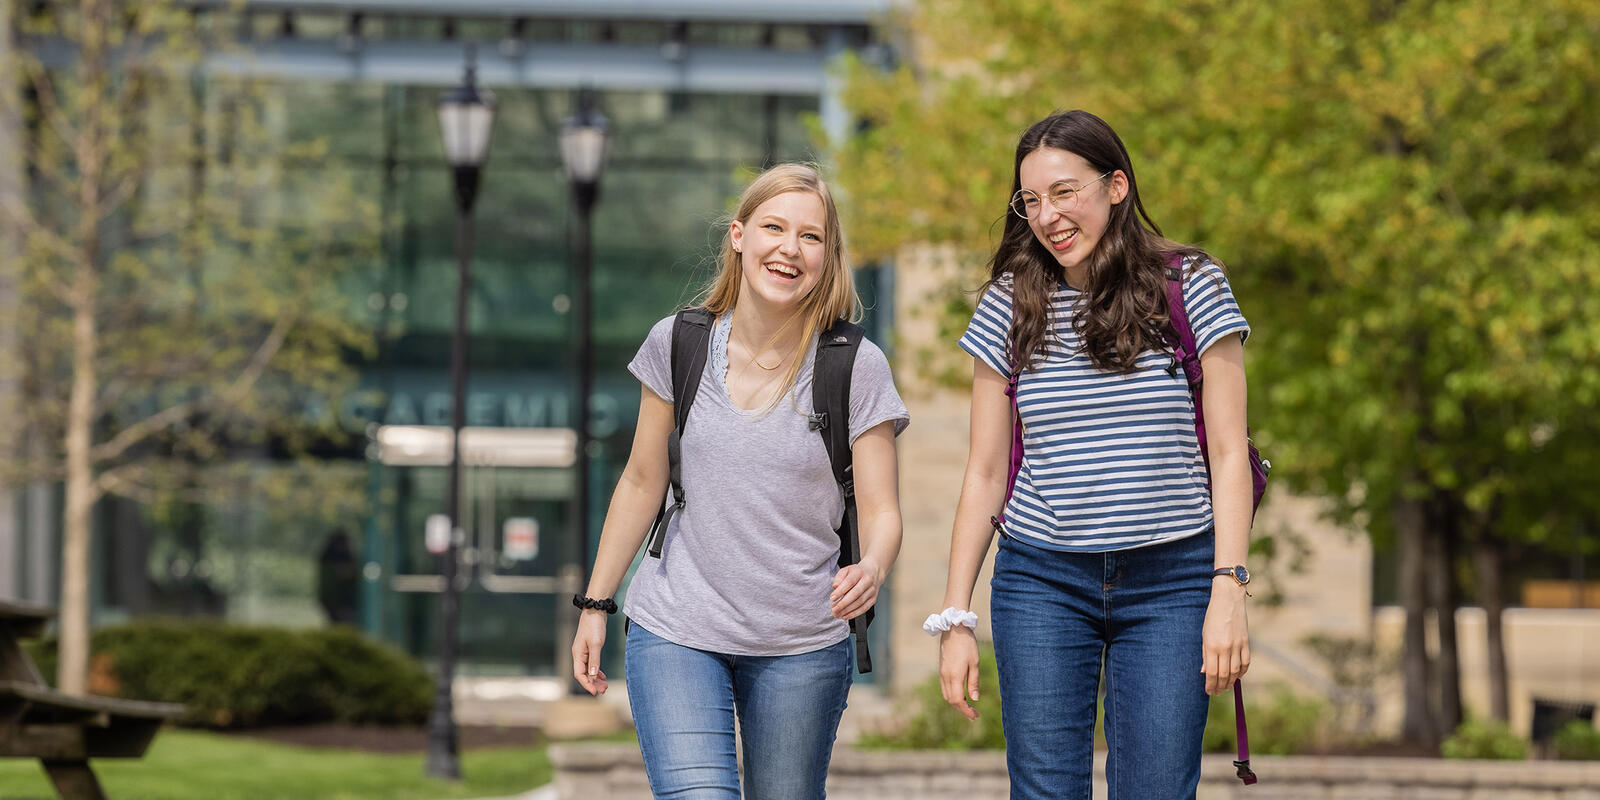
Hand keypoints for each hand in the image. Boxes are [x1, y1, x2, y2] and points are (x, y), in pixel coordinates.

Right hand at [571, 609, 609, 694]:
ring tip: (605, 686)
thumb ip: (595, 660)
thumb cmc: (594, 626)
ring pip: (588, 670)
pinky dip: (597, 671)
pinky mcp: (589, 649)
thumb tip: (593, 675)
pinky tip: (603, 676)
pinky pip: (591, 664)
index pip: (579, 674)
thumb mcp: (596, 644)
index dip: (587, 684)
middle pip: (584, 674)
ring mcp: (583, 652)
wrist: (595, 610)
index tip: (595, 692)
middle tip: (604, 690)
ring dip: (596, 678)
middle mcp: (579, 654)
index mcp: (578, 654)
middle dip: (593, 683)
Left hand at [830, 557, 884, 620]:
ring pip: (860, 603)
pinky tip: (845, 616)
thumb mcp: (846, 570)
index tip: (832, 598)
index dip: (840, 591)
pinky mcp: (873, 599)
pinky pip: (864, 608)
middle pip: (856, 594)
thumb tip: (835, 587)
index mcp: (859, 572)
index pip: (850, 582)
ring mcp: (872, 591)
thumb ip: (839, 578)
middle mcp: (867, 581)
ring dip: (847, 610)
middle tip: (834, 609)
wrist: (873, 572)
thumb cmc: (856, 573)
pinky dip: (854, 614)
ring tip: (837, 614)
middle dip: (843, 603)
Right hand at [939, 625, 982, 720]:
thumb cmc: (967, 644)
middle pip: (951, 700)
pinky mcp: (942, 669)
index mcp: (954, 676)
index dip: (966, 711)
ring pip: (946, 695)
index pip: (958, 701)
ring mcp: (942, 673)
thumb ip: (973, 682)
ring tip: (969, 705)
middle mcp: (945, 676)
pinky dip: (952, 694)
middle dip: (962, 709)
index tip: (975, 716)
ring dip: (956, 703)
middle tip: (974, 714)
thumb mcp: (975, 663)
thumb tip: (974, 699)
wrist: (953, 628)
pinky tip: (962, 694)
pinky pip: (945, 687)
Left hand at [1201, 580, 1250, 694]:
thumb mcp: (1204, 634)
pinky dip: (1242, 672)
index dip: (1210, 685)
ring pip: (1236, 671)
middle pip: (1224, 675)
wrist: (1228, 599)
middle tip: (1217, 692)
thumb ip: (1205, 654)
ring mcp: (1237, 645)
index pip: (1211, 673)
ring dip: (1231, 682)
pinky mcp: (1247, 642)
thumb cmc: (1212, 617)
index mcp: (1211, 646)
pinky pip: (1246, 662)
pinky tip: (1237, 676)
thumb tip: (1204, 672)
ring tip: (1226, 687)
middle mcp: (1225, 648)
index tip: (1209, 691)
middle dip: (1220, 686)